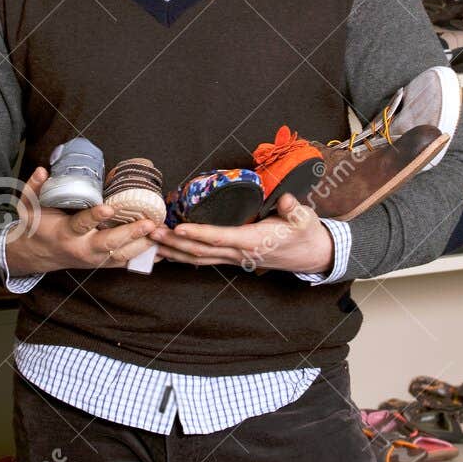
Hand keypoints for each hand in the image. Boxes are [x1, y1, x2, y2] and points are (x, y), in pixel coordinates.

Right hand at [3, 167, 159, 275]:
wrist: (36, 255)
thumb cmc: (36, 228)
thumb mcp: (29, 207)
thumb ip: (34, 188)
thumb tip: (42, 170)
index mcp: (65, 233)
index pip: (81, 224)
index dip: (94, 217)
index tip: (109, 208)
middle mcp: (81, 248)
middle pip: (108, 244)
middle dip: (130, 234)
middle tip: (149, 223)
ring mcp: (94, 259)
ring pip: (120, 256)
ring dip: (142, 245)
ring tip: (160, 233)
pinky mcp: (102, 263)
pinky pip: (125, 262)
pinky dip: (143, 256)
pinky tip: (161, 248)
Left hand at [149, 194, 332, 273]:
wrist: (311, 255)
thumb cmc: (304, 233)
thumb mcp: (304, 219)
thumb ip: (293, 210)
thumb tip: (286, 202)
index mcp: (253, 241)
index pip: (221, 238)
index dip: (199, 234)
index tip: (179, 228)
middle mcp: (239, 253)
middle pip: (201, 251)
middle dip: (174, 243)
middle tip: (151, 233)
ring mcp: (234, 258)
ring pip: (198, 258)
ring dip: (173, 251)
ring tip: (151, 242)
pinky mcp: (232, 258)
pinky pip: (204, 259)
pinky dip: (184, 256)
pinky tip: (168, 253)